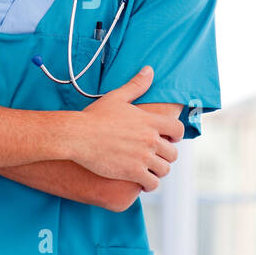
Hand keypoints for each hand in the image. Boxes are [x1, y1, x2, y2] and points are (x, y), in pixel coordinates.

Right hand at [69, 66, 182, 190]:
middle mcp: (150, 139)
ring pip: (164, 170)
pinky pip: (152, 183)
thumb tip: (149, 70)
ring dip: (158, 171)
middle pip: (172, 154)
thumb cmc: (94, 116)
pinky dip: (149, 184)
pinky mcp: (132, 172)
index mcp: (149, 121)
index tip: (169, 140)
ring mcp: (142, 157)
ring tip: (149, 171)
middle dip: (166, 156)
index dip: (175, 136)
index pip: (177, 130)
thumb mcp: (117, 97)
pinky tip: (141, 182)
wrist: (77, 136)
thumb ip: (136, 85)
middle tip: (155, 158)